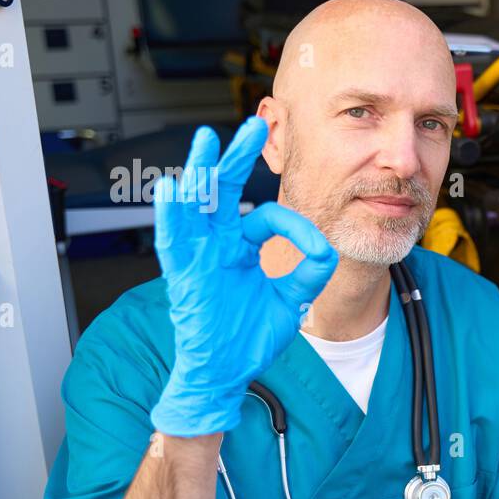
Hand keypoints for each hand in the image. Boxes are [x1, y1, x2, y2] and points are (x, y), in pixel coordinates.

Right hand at [149, 118, 338, 436]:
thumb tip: (326, 248)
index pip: (267, 217)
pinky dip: (172, 215)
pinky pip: (174, 240)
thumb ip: (309, 272)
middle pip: (225, 192)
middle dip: (239, 158)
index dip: (296, 226)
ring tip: (204, 140)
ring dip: (200, 172)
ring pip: (196, 206)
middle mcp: (218, 246)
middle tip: (255, 126)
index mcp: (242, 248)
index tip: (317, 246)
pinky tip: (172, 189)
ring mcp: (198, 257)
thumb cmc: (249, 339)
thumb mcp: (292, 300)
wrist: (226, 373)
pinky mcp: (182, 275)